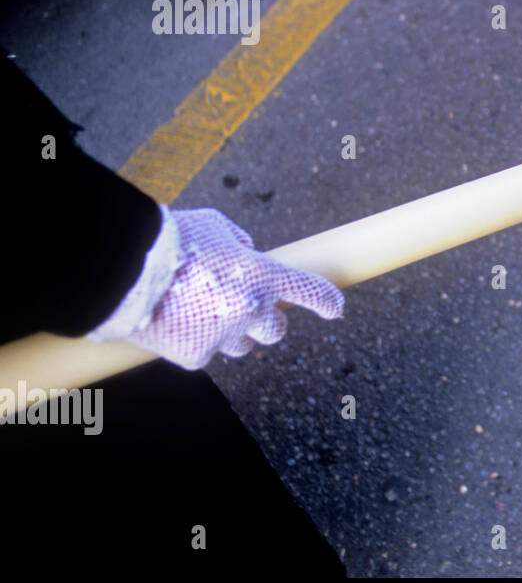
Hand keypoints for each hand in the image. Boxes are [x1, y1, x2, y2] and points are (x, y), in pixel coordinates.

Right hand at [126, 208, 343, 369]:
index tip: (335, 307)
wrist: (126, 271)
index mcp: (263, 275)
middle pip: (275, 329)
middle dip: (266, 319)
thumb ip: (238, 242)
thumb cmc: (172, 240)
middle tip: (243, 306)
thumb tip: (246, 252)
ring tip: (201, 312)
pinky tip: (176, 322)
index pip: (309, 291)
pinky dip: (196, 340)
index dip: (326, 300)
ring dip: (232, 331)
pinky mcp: (197, 356)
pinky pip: (206, 352)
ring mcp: (225, 336)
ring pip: (243, 344)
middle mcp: (252, 309)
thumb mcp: (215, 226)